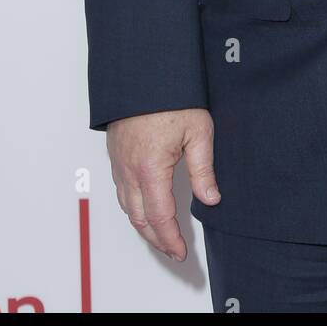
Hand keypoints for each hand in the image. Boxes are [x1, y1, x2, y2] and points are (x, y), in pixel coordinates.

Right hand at [107, 108, 220, 259]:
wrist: (144, 73)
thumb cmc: (171, 97)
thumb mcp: (198, 131)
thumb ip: (203, 169)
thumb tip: (210, 199)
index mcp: (150, 168)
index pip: (160, 217)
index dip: (170, 239)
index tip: (181, 251)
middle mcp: (130, 170)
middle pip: (140, 218)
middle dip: (156, 240)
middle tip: (173, 251)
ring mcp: (119, 163)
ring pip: (127, 207)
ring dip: (143, 226)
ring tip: (161, 236)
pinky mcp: (116, 155)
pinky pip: (121, 190)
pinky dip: (133, 207)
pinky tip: (145, 207)